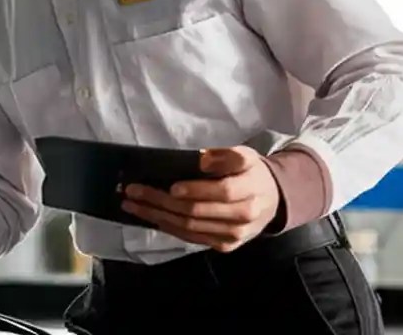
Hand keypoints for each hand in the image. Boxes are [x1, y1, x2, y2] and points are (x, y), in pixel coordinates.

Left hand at [120, 146, 279, 252]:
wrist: (271, 201)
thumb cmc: (251, 174)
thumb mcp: (246, 156)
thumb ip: (227, 156)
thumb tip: (202, 160)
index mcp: (250, 190)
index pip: (222, 192)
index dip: (196, 190)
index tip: (171, 187)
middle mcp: (242, 217)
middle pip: (197, 212)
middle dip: (161, 202)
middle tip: (133, 191)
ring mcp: (233, 235)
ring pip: (190, 228)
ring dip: (156, 217)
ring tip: (132, 205)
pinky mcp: (225, 246)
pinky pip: (192, 238)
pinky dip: (168, 227)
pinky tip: (150, 217)